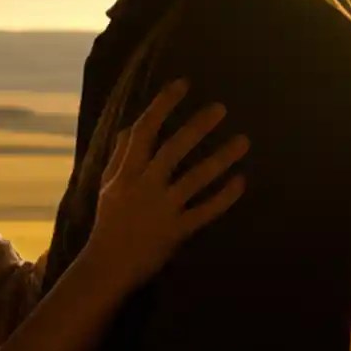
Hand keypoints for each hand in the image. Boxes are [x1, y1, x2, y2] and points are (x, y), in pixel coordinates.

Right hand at [84, 79, 247, 288]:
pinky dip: (224, 196)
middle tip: (221, 108)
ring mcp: (162, 209)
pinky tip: (242, 181)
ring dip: (220, 158)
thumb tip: (131, 127)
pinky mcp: (177, 231)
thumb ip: (120, 155)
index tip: (183, 84)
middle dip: (197, 127)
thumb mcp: (107, 184)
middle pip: (173, 150)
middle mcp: (144, 186)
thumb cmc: (109, 222)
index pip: (144, 130)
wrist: (108, 266)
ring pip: (195, 179)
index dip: (163, 105)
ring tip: (243, 140)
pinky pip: (205, 211)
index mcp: (126, 172)